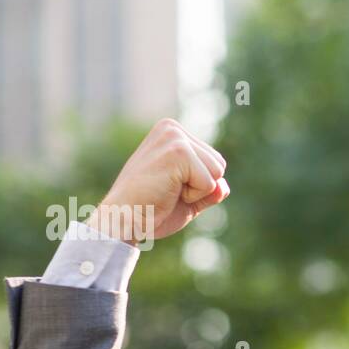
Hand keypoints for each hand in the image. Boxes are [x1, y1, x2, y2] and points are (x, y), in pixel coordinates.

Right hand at [85, 118, 229, 244]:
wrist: (124, 221)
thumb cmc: (151, 211)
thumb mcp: (188, 198)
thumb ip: (210, 190)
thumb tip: (224, 186)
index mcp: (172, 133)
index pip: (214, 161)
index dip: (198, 185)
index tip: (169, 187)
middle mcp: (172, 128)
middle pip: (219, 164)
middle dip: (200, 187)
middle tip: (167, 191)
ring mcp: (174, 137)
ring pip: (218, 172)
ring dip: (197, 191)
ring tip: (167, 190)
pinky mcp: (178, 152)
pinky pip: (210, 183)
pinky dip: (193, 196)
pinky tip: (167, 192)